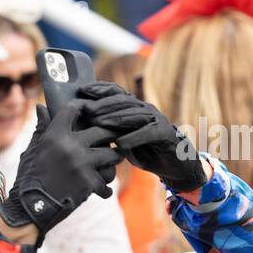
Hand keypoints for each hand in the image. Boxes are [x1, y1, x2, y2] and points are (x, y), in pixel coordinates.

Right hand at [0, 100, 121, 242]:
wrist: (30, 209)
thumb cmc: (29, 178)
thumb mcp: (33, 150)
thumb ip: (42, 128)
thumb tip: (41, 107)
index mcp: (55, 136)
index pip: (73, 110)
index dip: (83, 107)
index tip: (88, 110)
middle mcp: (71, 147)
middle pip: (103, 131)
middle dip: (109, 135)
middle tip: (110, 138)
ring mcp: (82, 165)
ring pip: (113, 154)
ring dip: (112, 159)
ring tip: (109, 162)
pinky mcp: (89, 183)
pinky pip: (107, 181)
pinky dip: (105, 187)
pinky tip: (101, 190)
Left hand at [76, 82, 206, 191]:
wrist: (172, 163)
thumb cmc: (143, 149)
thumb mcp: (121, 137)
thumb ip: (107, 129)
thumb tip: (80, 125)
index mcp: (133, 108)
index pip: (116, 93)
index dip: (99, 89)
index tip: (81, 90)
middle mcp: (144, 109)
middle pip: (123, 101)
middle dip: (103, 104)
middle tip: (86, 110)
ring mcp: (156, 120)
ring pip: (134, 114)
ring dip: (115, 118)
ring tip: (98, 123)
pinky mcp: (164, 133)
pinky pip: (148, 133)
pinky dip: (134, 138)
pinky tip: (120, 144)